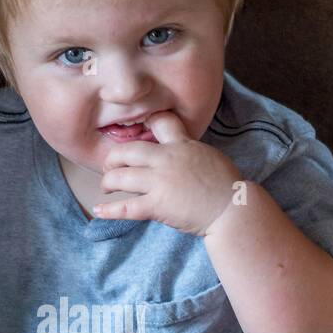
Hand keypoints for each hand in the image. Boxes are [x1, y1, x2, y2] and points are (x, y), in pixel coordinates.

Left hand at [92, 110, 240, 235]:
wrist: (233, 208)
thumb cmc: (226, 185)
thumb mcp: (208, 155)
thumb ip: (188, 150)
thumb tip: (177, 150)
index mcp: (182, 144)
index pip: (159, 122)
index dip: (145, 122)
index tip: (136, 127)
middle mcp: (167, 159)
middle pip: (128, 150)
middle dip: (114, 158)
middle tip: (111, 166)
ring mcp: (161, 182)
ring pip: (121, 176)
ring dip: (109, 181)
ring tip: (107, 186)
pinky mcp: (158, 205)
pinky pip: (127, 207)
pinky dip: (109, 210)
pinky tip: (98, 210)